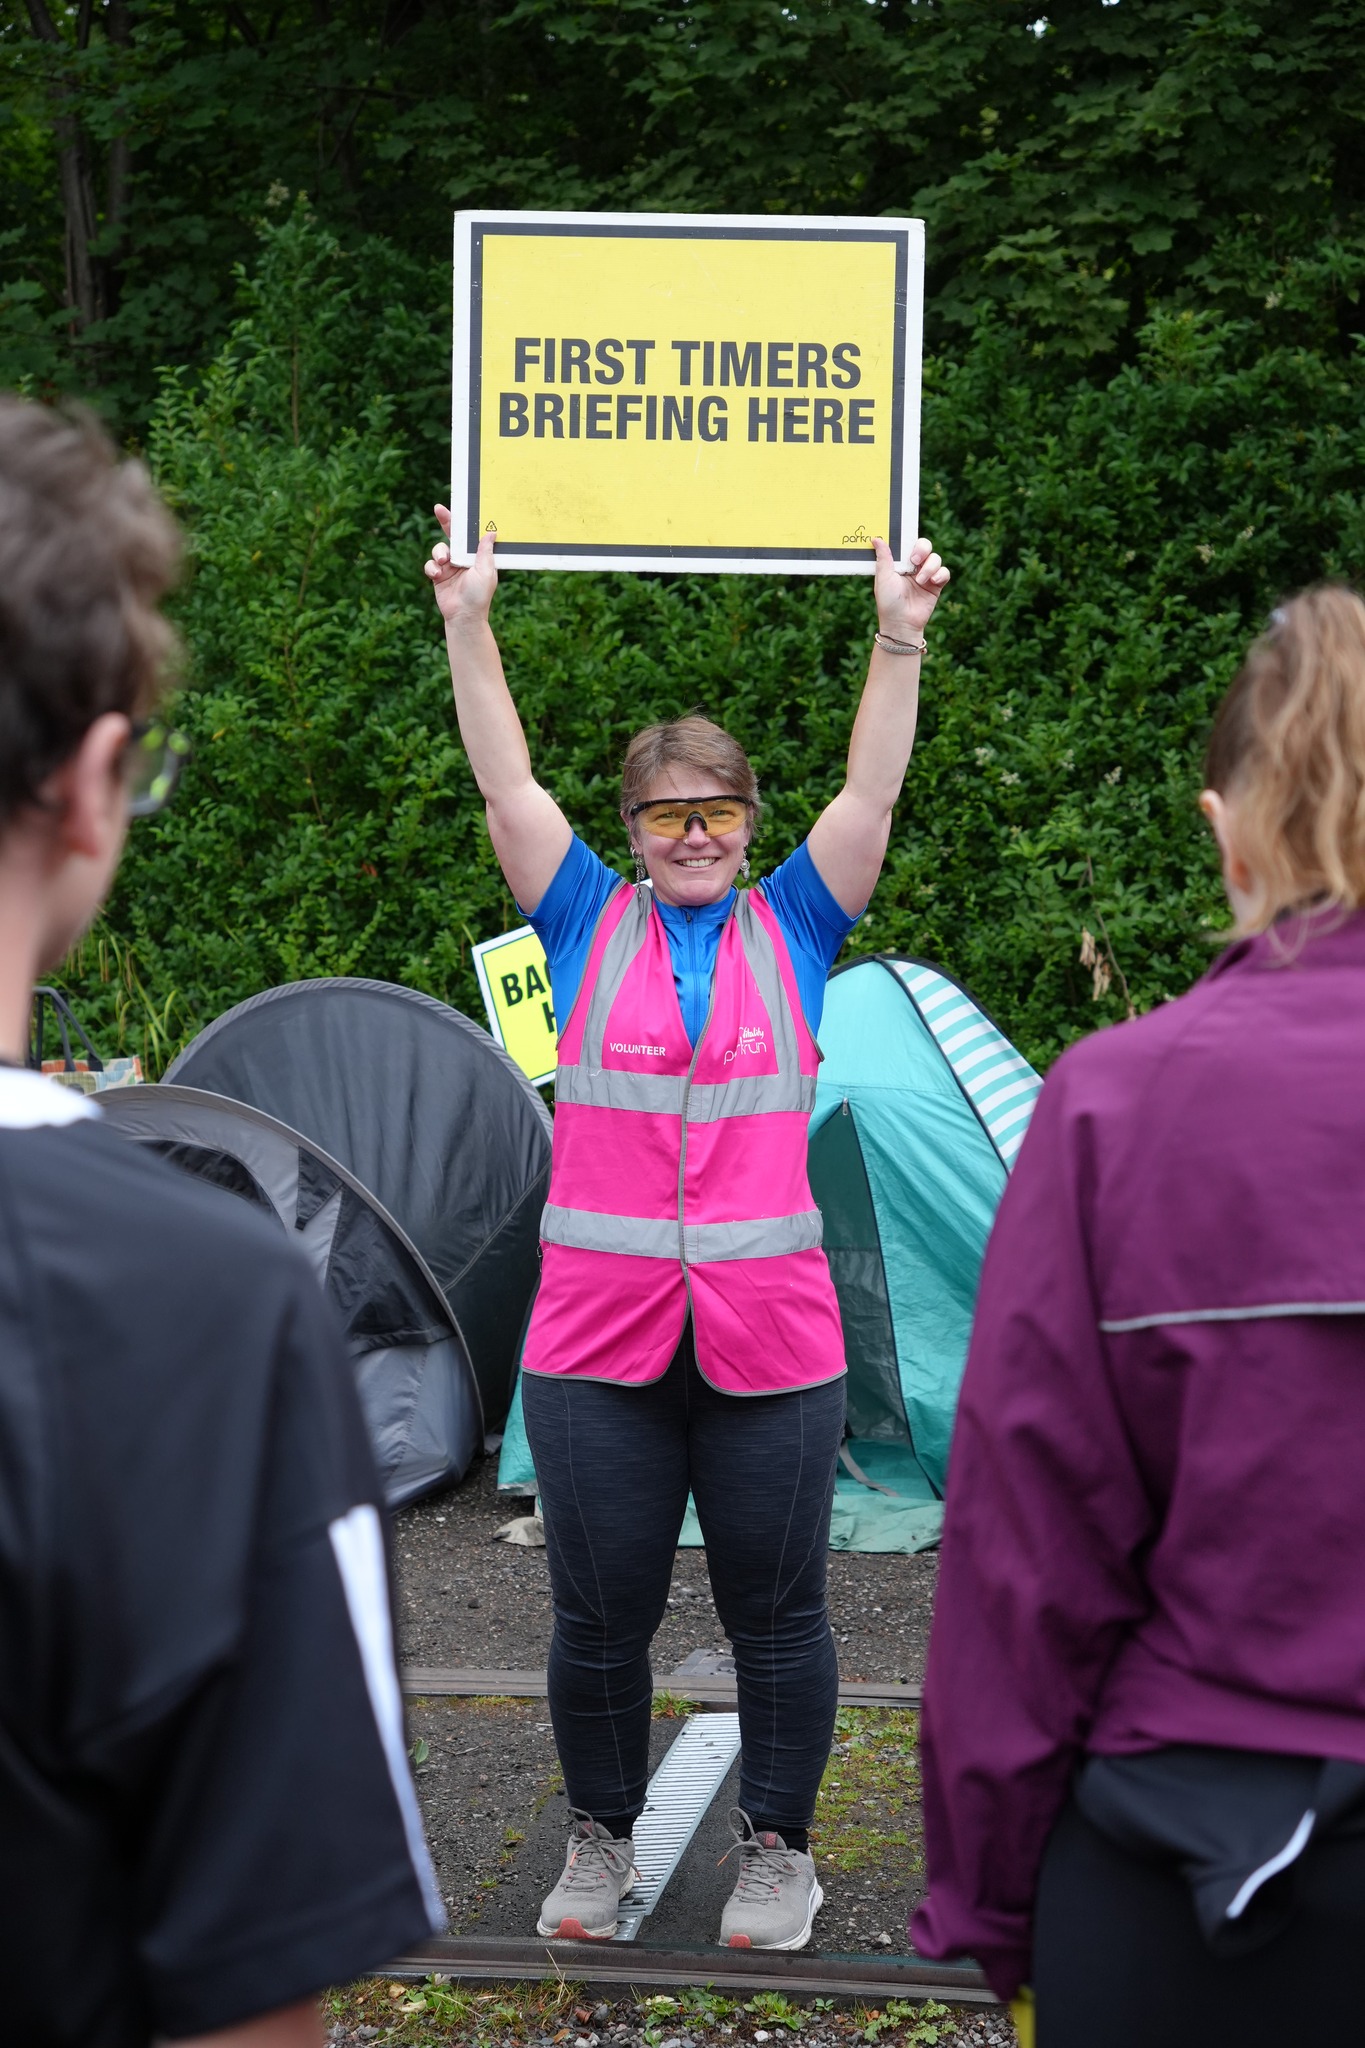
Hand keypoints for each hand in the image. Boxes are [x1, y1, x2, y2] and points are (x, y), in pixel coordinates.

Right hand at [425, 509, 496, 628]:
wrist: (464, 617)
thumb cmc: (479, 596)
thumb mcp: (486, 571)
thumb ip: (485, 551)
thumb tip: (492, 532)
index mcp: (477, 556)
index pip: (470, 534)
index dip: (464, 521)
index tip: (459, 506)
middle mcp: (463, 559)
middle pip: (452, 535)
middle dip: (445, 522)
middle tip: (439, 509)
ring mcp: (450, 567)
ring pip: (439, 548)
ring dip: (439, 552)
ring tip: (443, 561)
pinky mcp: (438, 575)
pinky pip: (430, 564)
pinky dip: (431, 567)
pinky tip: (436, 575)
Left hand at [872, 535, 949, 637]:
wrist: (901, 624)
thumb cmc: (888, 602)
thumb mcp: (883, 578)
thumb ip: (883, 558)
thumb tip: (876, 539)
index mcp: (900, 563)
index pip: (908, 544)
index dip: (910, 542)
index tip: (906, 549)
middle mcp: (914, 567)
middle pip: (925, 546)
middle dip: (922, 549)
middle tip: (915, 560)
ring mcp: (926, 576)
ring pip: (936, 558)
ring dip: (930, 567)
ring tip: (920, 580)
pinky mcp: (936, 586)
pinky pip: (944, 572)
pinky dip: (941, 574)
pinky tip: (932, 581)